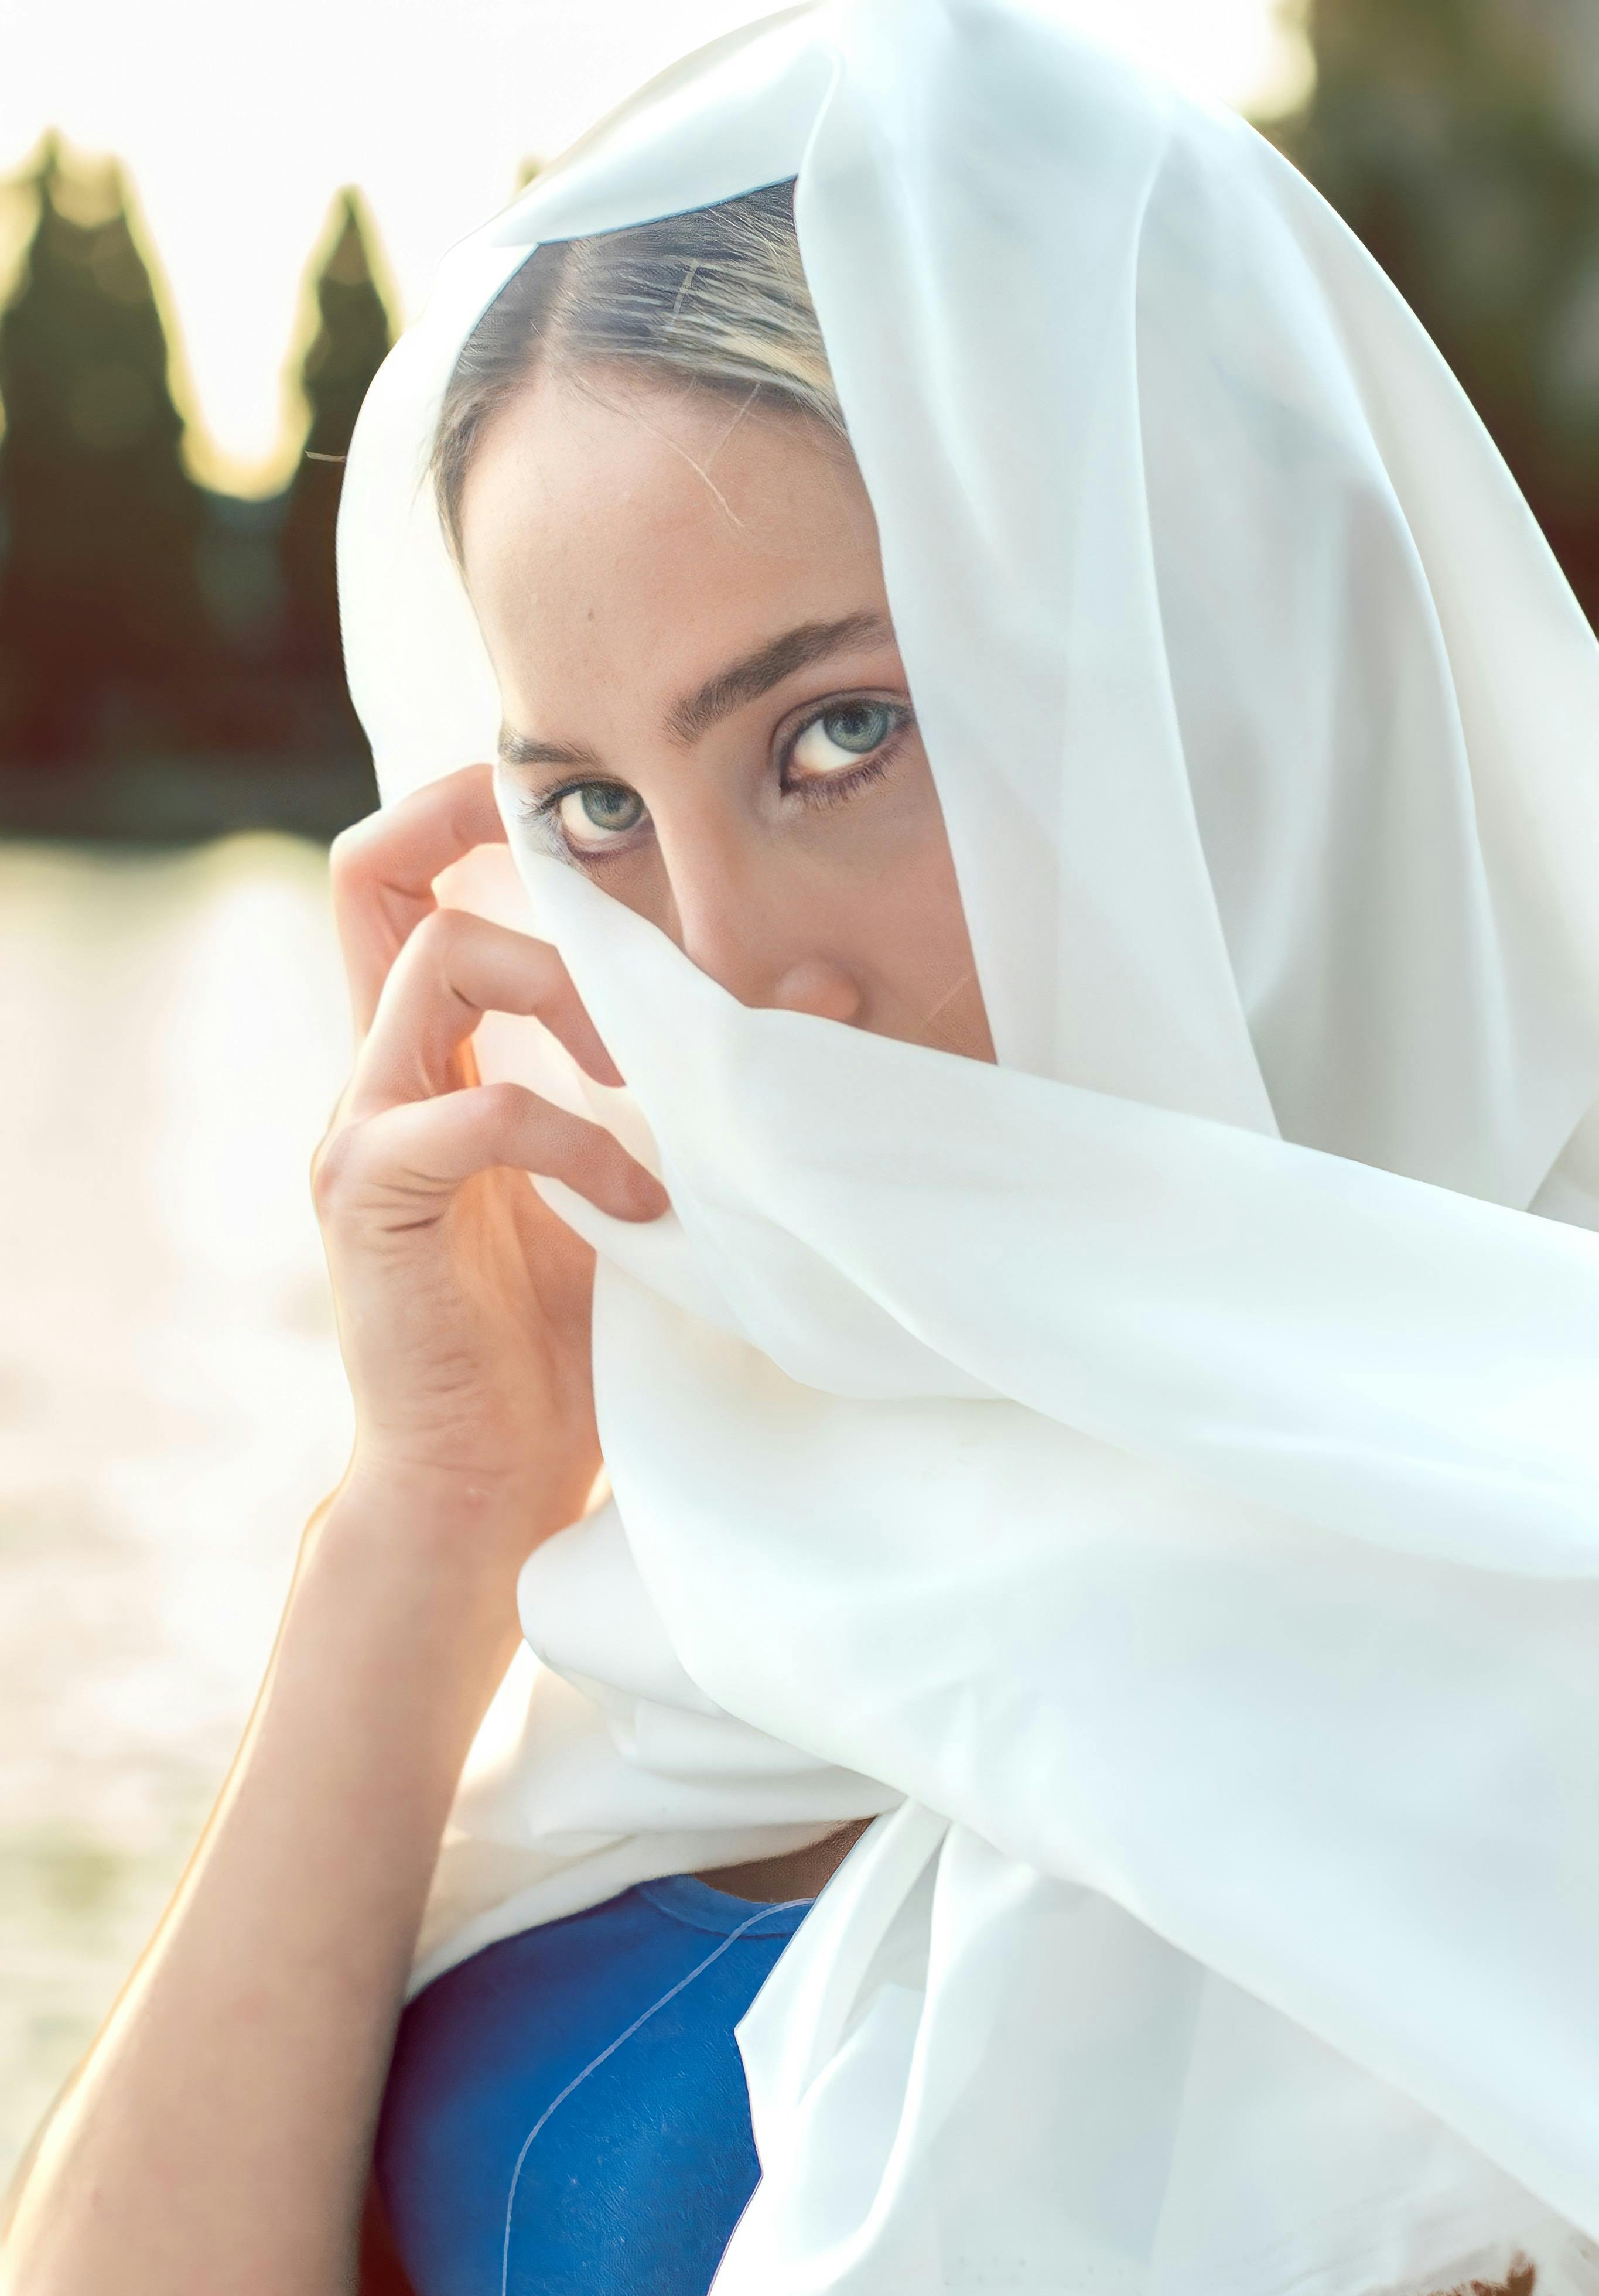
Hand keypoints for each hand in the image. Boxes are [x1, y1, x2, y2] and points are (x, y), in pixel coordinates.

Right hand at [317, 766, 666, 1557]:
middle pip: (376, 875)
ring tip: (646, 1080)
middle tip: (626, 933)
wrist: (486, 1480)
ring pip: (437, 960)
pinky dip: (574, 1133)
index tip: (573, 814)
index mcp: (422, 1050)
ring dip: (567, 994)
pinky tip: (640, 1201)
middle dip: (500, 853)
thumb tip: (828, 979)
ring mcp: (362, 1127)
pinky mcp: (375, 1198)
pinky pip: (476, 1110)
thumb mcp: (645, 1171)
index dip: (463, 810)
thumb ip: (697, 1075)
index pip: (397, 876)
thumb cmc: (563, 1333)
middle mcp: (372, 1069)